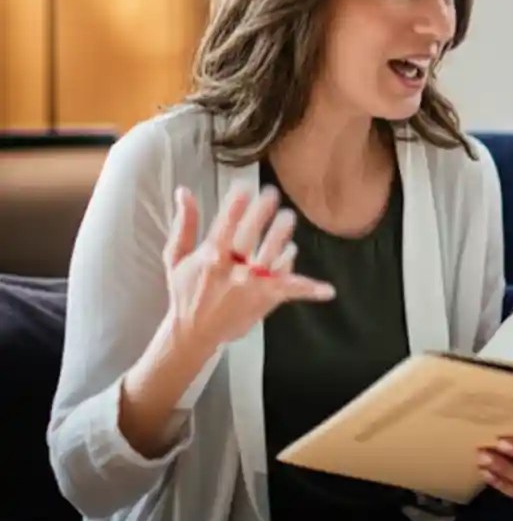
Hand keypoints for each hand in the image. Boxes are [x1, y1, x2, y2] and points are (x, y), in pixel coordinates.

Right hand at [164, 182, 335, 352]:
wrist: (194, 333)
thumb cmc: (186, 291)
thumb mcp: (176, 257)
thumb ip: (184, 223)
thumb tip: (184, 190)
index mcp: (210, 257)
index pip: (223, 227)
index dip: (235, 207)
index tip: (245, 187)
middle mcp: (232, 270)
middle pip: (249, 238)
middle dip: (261, 215)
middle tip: (272, 194)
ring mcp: (252, 285)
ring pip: (271, 257)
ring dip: (282, 236)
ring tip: (289, 217)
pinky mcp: (267, 298)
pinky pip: (290, 290)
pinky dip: (309, 289)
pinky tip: (328, 290)